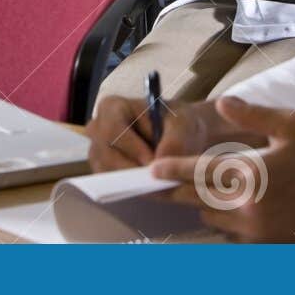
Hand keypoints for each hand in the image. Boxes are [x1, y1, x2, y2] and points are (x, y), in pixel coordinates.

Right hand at [86, 96, 251, 171]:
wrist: (194, 135)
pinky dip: (129, 187)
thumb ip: (175, 141)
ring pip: (104, 170)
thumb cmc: (188, 123)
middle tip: (155, 179)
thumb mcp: (188, 126)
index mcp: (114, 106)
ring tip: (156, 184)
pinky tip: (151, 188)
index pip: (111, 131)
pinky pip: (110, 181)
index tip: (154, 162)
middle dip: (129, 168)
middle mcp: (100, 125)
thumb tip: (159, 164)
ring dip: (129, 180)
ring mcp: (101, 148)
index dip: (131, 149)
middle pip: (102, 153)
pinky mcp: (109, 167)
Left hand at [152, 97, 294, 242]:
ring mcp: (250, 229)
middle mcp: (245, 204)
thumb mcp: (292, 126)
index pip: (199, 171)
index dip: (172, 170)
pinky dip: (218, 218)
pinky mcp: (256, 244)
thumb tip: (222, 103)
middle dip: (173, 190)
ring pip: (207, 216)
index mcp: (251, 173)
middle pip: (194, 198)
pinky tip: (223, 205)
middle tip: (153, 183)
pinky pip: (224, 231)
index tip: (153, 169)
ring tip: (194, 190)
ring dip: (199, 203)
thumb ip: (254, 114)